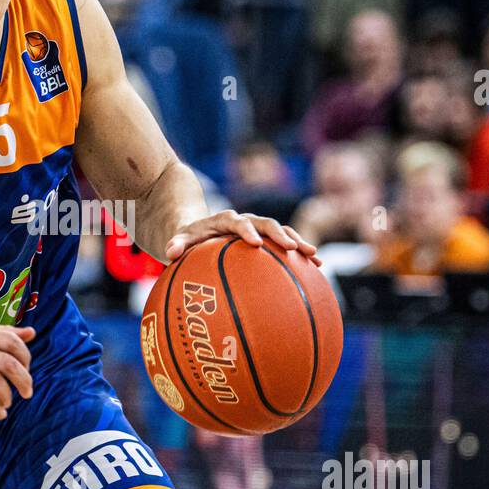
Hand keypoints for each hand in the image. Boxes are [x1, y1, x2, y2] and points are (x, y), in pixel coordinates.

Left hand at [166, 210, 319, 265]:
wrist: (202, 227)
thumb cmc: (190, 238)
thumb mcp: (181, 238)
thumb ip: (177, 243)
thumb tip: (169, 253)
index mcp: (225, 220)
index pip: (237, 222)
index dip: (246, 230)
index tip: (255, 242)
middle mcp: (245, 221)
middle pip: (265, 223)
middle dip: (280, 234)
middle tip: (293, 248)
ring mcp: (258, 229)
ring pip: (281, 231)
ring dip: (298, 241)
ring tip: (315, 256)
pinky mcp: (267, 238)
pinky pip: (286, 244)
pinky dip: (301, 253)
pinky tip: (318, 268)